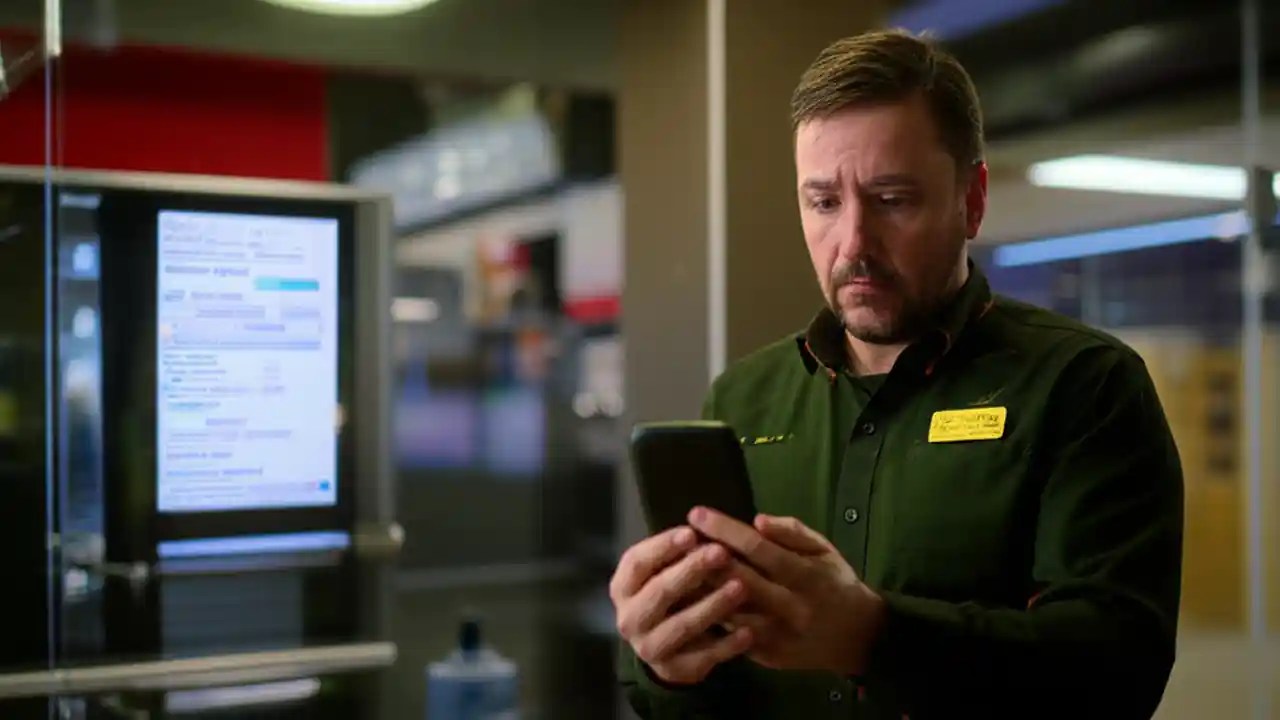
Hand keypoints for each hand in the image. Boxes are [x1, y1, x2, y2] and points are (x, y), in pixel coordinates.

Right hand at [609, 526, 753, 684]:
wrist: (664, 646)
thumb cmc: (669, 593)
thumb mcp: (664, 570)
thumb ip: (678, 553)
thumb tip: (705, 527)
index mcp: (623, 588)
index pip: (637, 563)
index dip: (663, 547)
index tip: (692, 532)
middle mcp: (629, 619)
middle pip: (659, 592)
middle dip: (692, 571)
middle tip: (722, 552)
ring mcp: (649, 648)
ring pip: (682, 626)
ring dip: (712, 606)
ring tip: (741, 587)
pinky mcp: (673, 670)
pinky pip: (703, 658)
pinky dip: (727, 645)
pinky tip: (749, 632)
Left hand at [689, 507, 885, 675]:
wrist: (856, 637)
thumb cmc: (834, 583)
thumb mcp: (824, 550)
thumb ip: (793, 533)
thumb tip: (757, 520)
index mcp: (807, 576)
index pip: (759, 549)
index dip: (726, 530)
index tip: (697, 513)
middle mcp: (791, 608)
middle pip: (739, 581)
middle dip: (705, 558)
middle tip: (678, 540)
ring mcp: (777, 636)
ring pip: (729, 612)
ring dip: (700, 590)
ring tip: (675, 568)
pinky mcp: (766, 656)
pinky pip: (730, 635)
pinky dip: (709, 617)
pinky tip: (688, 600)